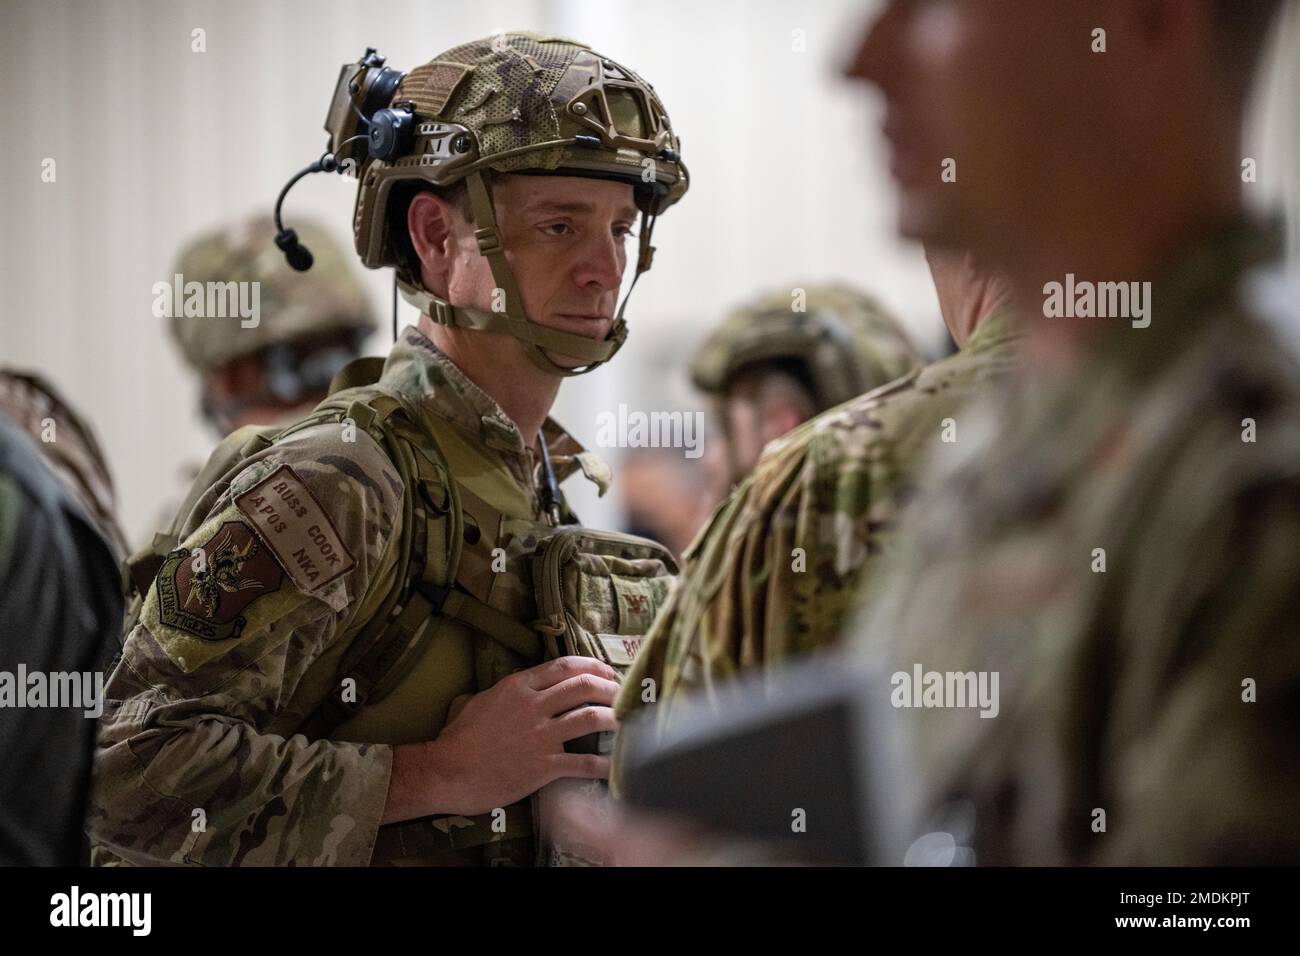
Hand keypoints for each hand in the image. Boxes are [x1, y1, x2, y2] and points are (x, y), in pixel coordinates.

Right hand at [384, 656, 619, 821]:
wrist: (446, 772)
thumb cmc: (456, 739)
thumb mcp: (474, 701)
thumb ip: (498, 693)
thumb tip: (504, 692)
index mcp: (518, 687)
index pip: (564, 666)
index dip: (592, 666)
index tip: (606, 672)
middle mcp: (533, 706)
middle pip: (584, 686)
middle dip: (610, 688)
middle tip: (622, 695)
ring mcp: (540, 736)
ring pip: (590, 717)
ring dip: (614, 718)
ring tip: (627, 721)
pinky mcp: (543, 766)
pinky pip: (584, 763)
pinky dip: (605, 764)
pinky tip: (617, 765)